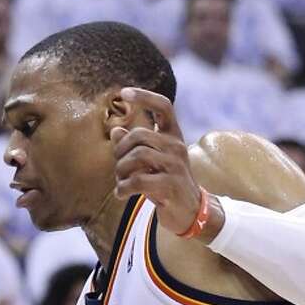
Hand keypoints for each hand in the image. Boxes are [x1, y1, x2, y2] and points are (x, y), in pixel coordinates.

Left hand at [110, 87, 203, 235]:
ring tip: (120, 182)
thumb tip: (115, 130)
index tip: (123, 92)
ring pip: (137, 157)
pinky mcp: (171, 185)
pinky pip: (138, 180)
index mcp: (174, 136)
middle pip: (139, 135)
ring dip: (121, 171)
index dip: (144, 96)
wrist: (189, 213)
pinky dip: (123, 188)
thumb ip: (134, 147)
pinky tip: (121, 194)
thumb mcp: (152, 163)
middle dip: (120, 151)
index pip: (163, 106)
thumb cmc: (167, 185)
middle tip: (118, 168)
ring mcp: (175, 165)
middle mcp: (177, 146)